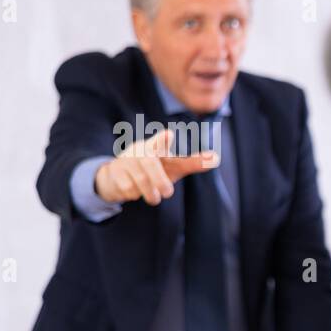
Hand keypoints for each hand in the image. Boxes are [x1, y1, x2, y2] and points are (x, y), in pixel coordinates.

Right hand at [94, 128, 218, 205]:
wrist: (116, 176)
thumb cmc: (152, 169)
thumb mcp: (173, 165)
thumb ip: (193, 162)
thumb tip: (216, 158)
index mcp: (154, 147)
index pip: (159, 142)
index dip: (163, 140)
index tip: (169, 135)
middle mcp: (139, 152)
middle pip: (149, 164)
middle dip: (160, 181)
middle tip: (168, 193)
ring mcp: (124, 162)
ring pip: (139, 182)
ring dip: (150, 193)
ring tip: (154, 196)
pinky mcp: (113, 174)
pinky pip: (127, 189)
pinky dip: (134, 195)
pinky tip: (133, 190)